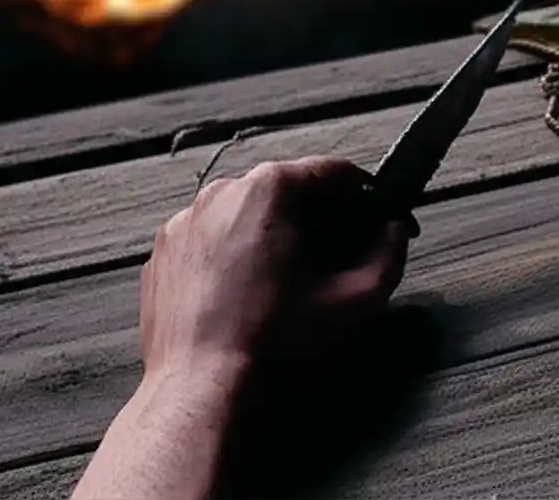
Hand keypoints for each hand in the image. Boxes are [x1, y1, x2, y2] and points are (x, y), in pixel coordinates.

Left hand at [141, 156, 411, 381]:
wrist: (201, 387)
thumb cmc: (277, 342)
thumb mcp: (358, 298)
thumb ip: (390, 252)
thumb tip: (395, 229)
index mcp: (271, 189)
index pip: (332, 171)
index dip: (365, 195)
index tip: (378, 219)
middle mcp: (222, 191)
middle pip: (288, 189)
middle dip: (319, 217)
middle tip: (339, 256)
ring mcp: (185, 220)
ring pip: (248, 213)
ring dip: (276, 234)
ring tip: (290, 281)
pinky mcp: (164, 251)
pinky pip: (212, 238)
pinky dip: (235, 254)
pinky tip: (249, 294)